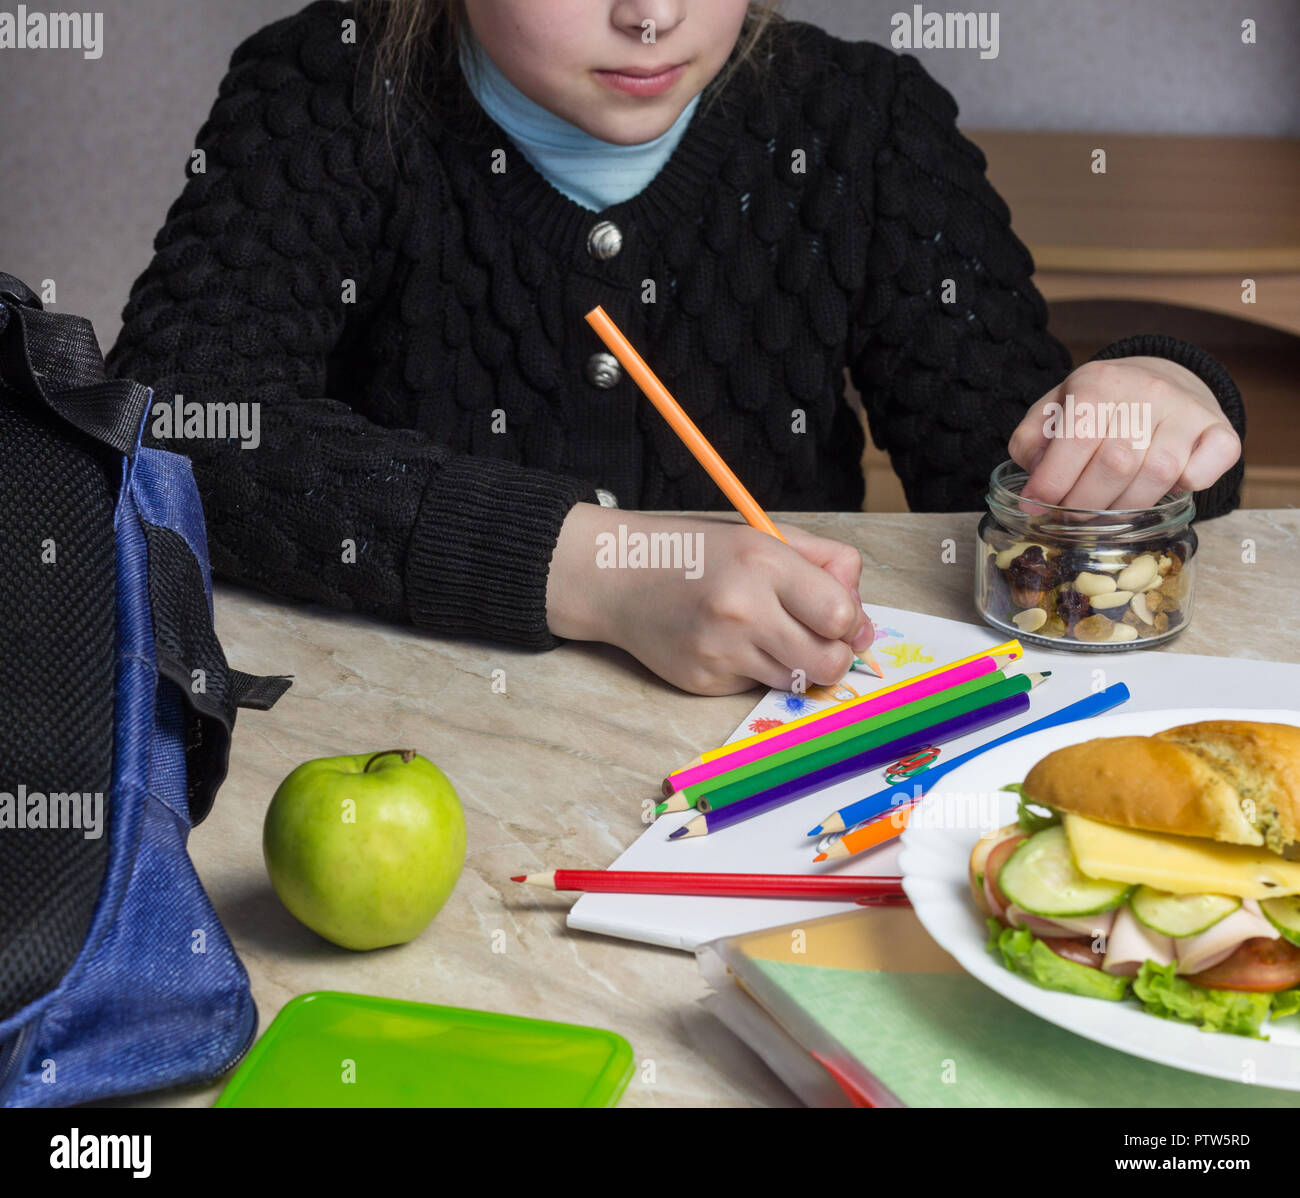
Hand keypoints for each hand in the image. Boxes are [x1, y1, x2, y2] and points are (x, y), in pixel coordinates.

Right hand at [546, 505, 871, 694]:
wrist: (618, 578)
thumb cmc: (697, 553)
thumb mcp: (762, 535)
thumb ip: (824, 564)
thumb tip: (864, 619)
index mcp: (763, 563)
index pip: (841, 614)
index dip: (851, 620)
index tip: (839, 616)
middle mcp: (743, 611)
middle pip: (829, 662)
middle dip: (836, 655)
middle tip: (821, 640)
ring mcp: (721, 651)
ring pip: (797, 681)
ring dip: (797, 664)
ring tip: (770, 635)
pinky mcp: (705, 681)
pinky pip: (755, 686)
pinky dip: (754, 669)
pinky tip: (729, 643)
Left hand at [1008, 357, 1240, 509]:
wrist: (1158, 378)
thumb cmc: (1096, 405)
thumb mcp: (1052, 410)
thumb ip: (1031, 442)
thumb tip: (1036, 481)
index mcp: (1099, 382)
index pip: (1075, 440)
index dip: (1052, 482)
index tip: (1037, 506)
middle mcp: (1147, 392)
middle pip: (1115, 465)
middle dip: (1084, 503)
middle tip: (1069, 516)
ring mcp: (1187, 411)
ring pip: (1156, 476)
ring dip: (1124, 507)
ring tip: (1104, 510)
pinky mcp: (1220, 432)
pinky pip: (1202, 474)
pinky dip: (1182, 490)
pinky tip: (1159, 489)